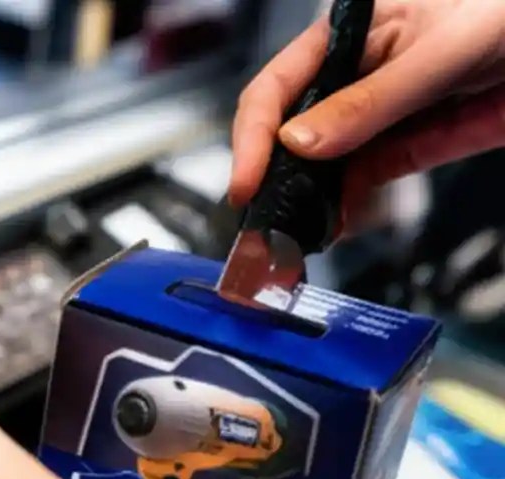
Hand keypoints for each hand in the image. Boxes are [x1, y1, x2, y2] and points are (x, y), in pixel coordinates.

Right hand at [230, 0, 504, 228]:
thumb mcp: (439, 52)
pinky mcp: (407, 147)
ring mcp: (377, 117)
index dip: (254, 138)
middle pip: (288, 132)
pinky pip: (361, 182)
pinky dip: (341, 209)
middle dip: (270, 176)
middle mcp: (352, 77)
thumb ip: (370, 100)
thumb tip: (300, 143)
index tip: (248, 183)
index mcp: (346, 37)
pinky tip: (329, 226)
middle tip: (261, 220)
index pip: (276, 88)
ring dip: (303, 200)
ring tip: (291, 233)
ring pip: (320, 165)